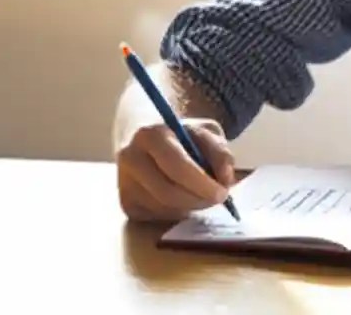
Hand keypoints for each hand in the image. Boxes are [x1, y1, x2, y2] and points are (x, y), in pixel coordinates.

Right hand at [116, 118, 235, 220]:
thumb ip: (220, 152)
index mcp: (150, 134)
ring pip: (165, 207)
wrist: (151, 143)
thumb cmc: (183, 138)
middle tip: (218, 199)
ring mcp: (125, 183)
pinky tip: (184, 198)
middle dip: (198, 199)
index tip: (222, 192)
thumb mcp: (206, 133)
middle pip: (167, 191)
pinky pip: (158, 217)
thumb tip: (225, 179)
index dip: (200, 182)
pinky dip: (178, 212)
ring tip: (203, 195)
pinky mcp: (127, 204)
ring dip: (191, 206)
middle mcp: (130, 158)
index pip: (175, 163)